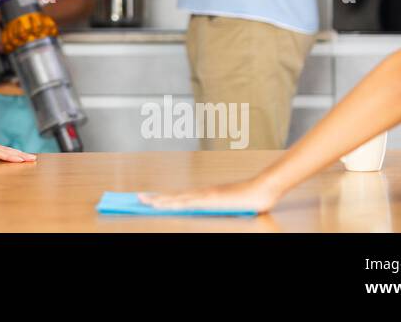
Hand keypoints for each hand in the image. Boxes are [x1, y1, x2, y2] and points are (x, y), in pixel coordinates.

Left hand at [0, 133, 35, 162]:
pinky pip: (0, 151)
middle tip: (33, 159)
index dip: (10, 157)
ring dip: (17, 153)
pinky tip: (14, 156)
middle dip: (19, 155)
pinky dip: (9, 153)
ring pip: (4, 150)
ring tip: (29, 157)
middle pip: (5, 150)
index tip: (22, 160)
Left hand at [138, 177, 279, 213]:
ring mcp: (206, 194)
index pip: (179, 197)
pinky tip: (168, 204)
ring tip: (146, 202)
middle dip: (155, 198)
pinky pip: (191, 202)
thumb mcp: (229, 206)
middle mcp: (202, 193)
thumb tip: (209, 211)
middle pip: (174, 196)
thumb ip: (217, 208)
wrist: (263, 190)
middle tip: (137, 199)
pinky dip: (177, 202)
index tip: (149, 199)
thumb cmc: (249, 199)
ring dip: (161, 200)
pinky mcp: (212, 198)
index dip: (163, 198)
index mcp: (204, 195)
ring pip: (178, 198)